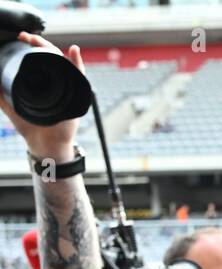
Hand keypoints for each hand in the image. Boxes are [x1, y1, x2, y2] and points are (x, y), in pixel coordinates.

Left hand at [0, 32, 84, 161]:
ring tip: (39, 41)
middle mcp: (55, 83)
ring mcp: (67, 88)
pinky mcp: (75, 96)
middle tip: (26, 37)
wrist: (44, 144)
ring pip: (62, 62)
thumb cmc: (30, 127)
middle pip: (50, 56)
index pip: (38, 59)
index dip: (30, 46)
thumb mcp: (11, 105)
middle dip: (38, 43)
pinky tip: (73, 51)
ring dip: (52, 49)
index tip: (19, 38)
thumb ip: (1, 93)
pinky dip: (78, 62)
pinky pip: (79, 76)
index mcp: (41, 83)